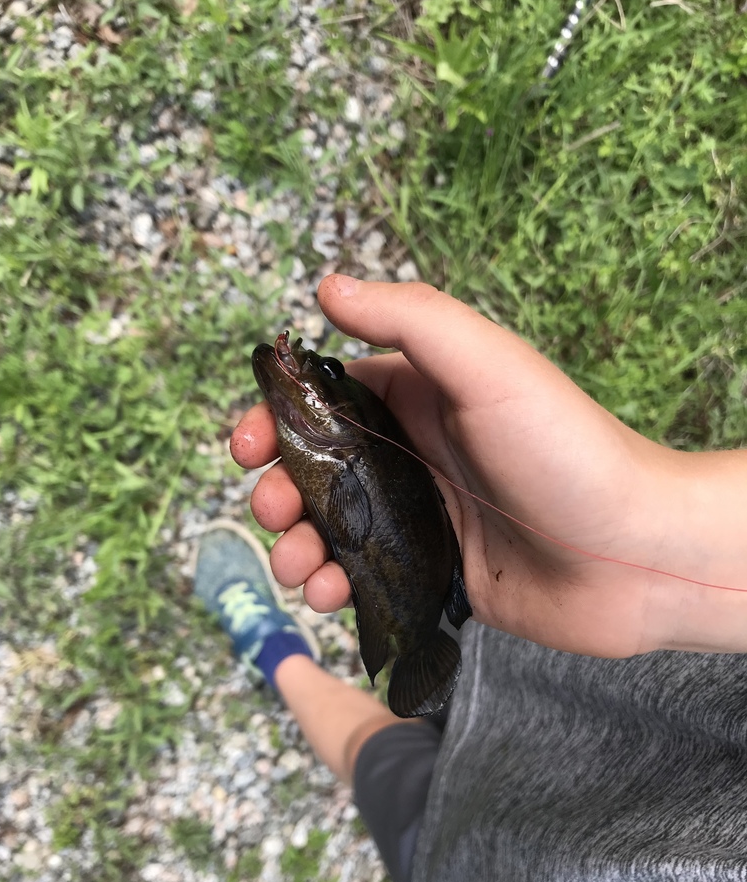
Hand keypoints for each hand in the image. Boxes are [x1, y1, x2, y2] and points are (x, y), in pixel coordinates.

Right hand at [232, 277, 746, 656]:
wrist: (636, 556)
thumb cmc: (569, 451)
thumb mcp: (488, 366)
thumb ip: (408, 320)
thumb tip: (327, 287)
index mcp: (421, 395)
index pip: (326, 399)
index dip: (276, 418)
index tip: (245, 443)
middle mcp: (417, 453)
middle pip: (317, 468)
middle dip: (278, 487)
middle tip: (268, 508)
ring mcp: (424, 516)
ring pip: (332, 527)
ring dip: (296, 545)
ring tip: (297, 567)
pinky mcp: (434, 573)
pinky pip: (363, 577)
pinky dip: (333, 585)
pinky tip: (328, 594)